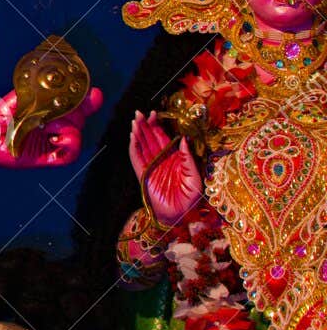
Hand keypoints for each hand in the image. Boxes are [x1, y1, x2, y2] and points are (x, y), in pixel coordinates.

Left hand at [0, 86, 104, 168]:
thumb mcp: (19, 99)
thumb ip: (39, 93)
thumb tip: (58, 84)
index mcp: (51, 110)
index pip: (78, 103)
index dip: (87, 99)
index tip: (91, 93)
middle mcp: (56, 125)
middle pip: (80, 116)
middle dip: (73, 110)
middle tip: (54, 109)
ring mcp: (54, 141)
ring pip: (78, 131)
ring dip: (66, 124)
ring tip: (45, 124)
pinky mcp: (51, 157)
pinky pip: (72, 154)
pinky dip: (69, 142)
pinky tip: (55, 137)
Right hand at [129, 111, 200, 225]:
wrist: (180, 216)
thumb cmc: (191, 199)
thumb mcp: (195, 178)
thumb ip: (188, 159)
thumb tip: (181, 140)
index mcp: (175, 159)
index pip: (163, 138)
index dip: (158, 125)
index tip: (155, 113)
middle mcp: (162, 160)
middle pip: (151, 139)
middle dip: (145, 125)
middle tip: (140, 112)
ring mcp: (152, 167)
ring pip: (142, 146)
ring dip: (138, 133)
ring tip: (135, 120)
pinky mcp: (143, 174)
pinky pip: (136, 158)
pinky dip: (134, 147)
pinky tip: (133, 137)